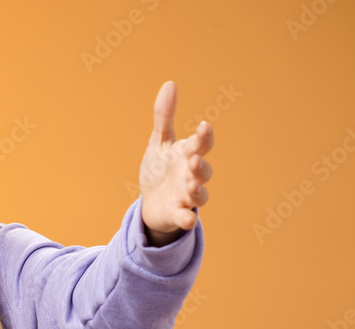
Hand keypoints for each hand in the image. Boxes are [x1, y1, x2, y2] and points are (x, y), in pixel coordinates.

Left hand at [138, 81, 212, 239]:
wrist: (150, 202)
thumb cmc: (159, 170)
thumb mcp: (159, 143)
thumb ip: (164, 117)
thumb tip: (170, 83)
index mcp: (187, 155)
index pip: (201, 144)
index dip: (204, 136)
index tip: (203, 126)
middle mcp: (191, 175)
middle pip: (204, 170)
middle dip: (201, 165)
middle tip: (193, 159)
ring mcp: (185, 196)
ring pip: (199, 195)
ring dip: (197, 190)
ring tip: (190, 185)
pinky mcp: (177, 214)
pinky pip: (185, 217)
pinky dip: (187, 219)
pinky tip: (187, 219)